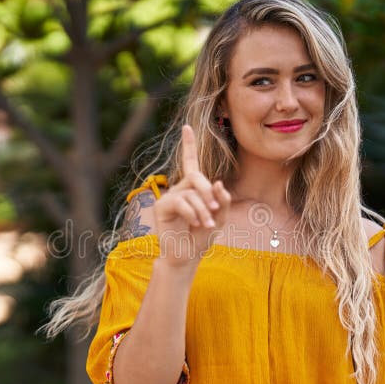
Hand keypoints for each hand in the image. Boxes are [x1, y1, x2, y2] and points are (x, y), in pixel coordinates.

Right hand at [154, 125, 231, 266]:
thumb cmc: (201, 237)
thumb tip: (218, 182)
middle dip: (208, 192)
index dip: (189, 145)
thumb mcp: (220, 219)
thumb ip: (223, 201)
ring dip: (203, 210)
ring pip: (191, 193)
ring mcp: (169, 197)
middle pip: (196, 176)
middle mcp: (179, 189)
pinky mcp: (161, 207)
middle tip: (215, 211)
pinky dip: (193, 213)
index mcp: (192, 189)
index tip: (187, 127)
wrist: (186, 256)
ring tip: (207, 224)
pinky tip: (196, 224)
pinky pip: (181, 202)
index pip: (190, 163)